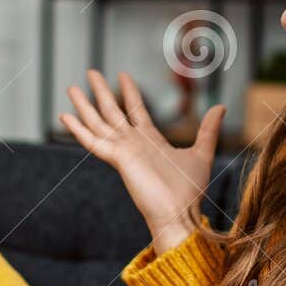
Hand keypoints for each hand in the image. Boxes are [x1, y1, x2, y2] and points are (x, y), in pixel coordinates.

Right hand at [60, 69, 224, 252]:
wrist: (179, 213)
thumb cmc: (190, 191)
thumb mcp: (202, 153)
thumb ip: (208, 130)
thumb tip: (220, 107)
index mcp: (150, 141)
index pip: (136, 110)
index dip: (130, 92)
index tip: (123, 75)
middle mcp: (133, 144)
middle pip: (113, 111)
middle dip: (102, 92)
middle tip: (91, 72)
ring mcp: (123, 151)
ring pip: (99, 122)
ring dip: (84, 105)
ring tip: (72, 87)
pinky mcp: (117, 159)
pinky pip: (93, 141)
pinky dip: (78, 129)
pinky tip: (65, 116)